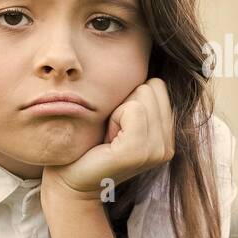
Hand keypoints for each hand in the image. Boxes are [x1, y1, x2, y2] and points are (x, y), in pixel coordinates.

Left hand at [42, 77, 174, 201]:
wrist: (68, 181)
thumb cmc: (87, 146)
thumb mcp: (117, 118)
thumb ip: (136, 98)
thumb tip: (140, 56)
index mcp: (166, 134)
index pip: (157, 85)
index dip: (129, 98)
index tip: (114, 126)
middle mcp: (169, 144)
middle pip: (151, 87)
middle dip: (124, 103)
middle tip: (109, 134)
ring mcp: (157, 151)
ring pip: (142, 96)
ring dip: (117, 112)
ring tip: (107, 138)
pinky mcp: (139, 152)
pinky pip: (133, 110)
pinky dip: (114, 119)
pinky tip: (106, 142)